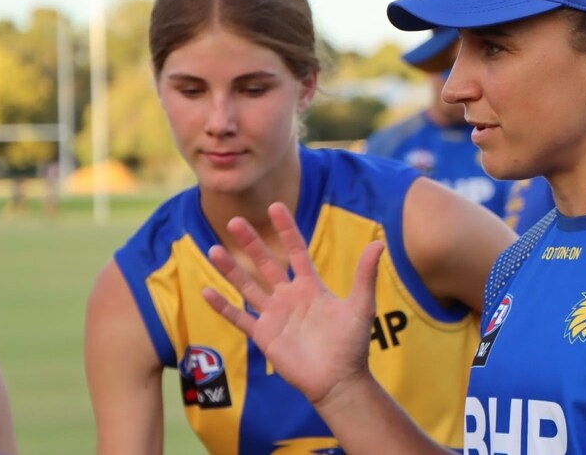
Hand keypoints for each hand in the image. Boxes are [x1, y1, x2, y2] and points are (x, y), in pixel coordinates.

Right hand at [202, 202, 383, 404]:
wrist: (338, 379)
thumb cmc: (352, 344)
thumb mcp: (360, 305)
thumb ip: (365, 275)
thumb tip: (379, 243)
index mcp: (311, 286)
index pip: (296, 251)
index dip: (286, 230)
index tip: (275, 207)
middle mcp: (289, 297)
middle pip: (266, 264)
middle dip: (251, 243)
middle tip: (234, 220)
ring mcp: (274, 315)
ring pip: (248, 287)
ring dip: (230, 270)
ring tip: (213, 249)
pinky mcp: (264, 336)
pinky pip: (240, 318)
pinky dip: (223, 306)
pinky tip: (206, 291)